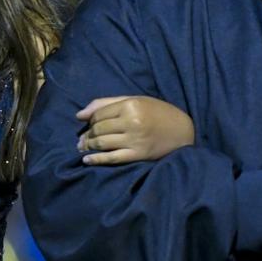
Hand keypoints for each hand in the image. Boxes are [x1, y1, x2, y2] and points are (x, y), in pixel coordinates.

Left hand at [76, 95, 194, 164]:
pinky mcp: (138, 155)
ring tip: (83, 147)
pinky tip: (87, 160)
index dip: (90, 120)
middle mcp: (131, 122)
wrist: (182, 130)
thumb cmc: (157, 112)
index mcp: (131, 105)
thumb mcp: (135, 100)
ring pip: (102, 143)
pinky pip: (112, 158)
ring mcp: (134, 140)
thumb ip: (106, 103)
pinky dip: (96, 160)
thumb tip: (79, 115)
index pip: (99, 115)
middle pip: (98, 129)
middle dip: (87, 135)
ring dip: (88, 146)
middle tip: (82, 140)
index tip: (89, 125)